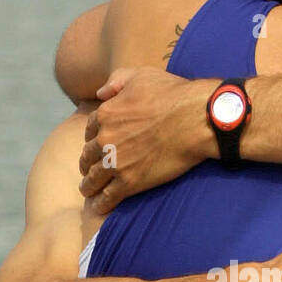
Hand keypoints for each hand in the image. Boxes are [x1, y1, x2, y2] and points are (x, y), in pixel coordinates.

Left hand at [78, 67, 213, 212]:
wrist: (195, 119)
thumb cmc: (172, 94)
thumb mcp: (140, 75)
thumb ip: (116, 81)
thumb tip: (100, 92)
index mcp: (106, 114)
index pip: (89, 131)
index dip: (91, 140)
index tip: (94, 146)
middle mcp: (105, 139)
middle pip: (87, 156)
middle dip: (87, 164)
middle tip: (89, 171)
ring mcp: (116, 163)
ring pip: (93, 179)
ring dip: (88, 186)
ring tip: (88, 191)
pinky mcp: (130, 182)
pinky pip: (107, 197)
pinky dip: (100, 203)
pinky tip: (99, 207)